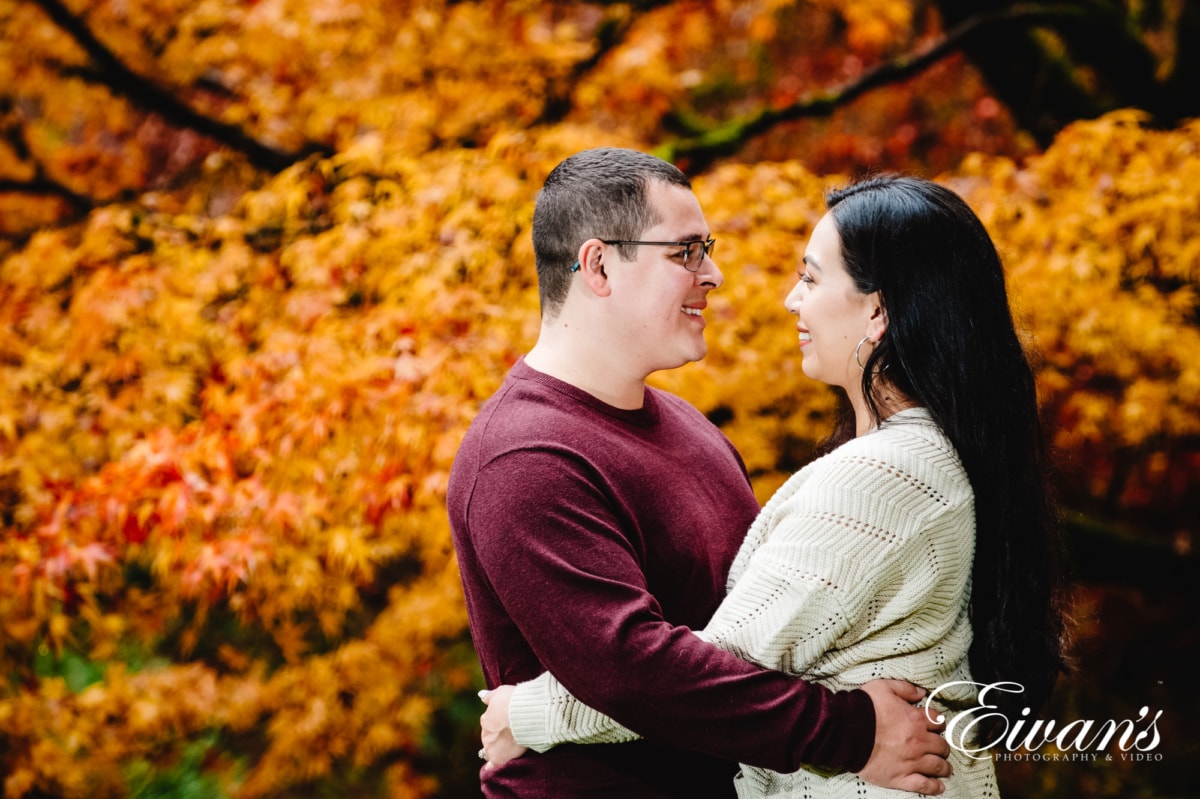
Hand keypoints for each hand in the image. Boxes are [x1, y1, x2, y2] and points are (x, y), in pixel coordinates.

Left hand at [479, 686, 527, 767]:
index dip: (499, 721)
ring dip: (497, 746)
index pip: (489, 722)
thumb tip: (481, 695)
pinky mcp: (499, 757)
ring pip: (491, 748)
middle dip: (498, 734)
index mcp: (486, 720)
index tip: (508, 720)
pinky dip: (492, 763)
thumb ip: (489, 696)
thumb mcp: (500, 693)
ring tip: (508, 744)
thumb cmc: (514, 701)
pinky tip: (490, 765)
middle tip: (510, 731)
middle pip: (490, 735)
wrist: (525, 715)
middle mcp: (486, 734)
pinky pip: (492, 763)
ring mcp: (492, 747)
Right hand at [855, 679, 951, 794]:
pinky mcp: (900, 777)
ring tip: (945, 768)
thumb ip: (906, 689)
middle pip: (941, 746)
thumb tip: (922, 692)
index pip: (938, 721)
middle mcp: (918, 741)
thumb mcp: (884, 687)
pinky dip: (934, 786)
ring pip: (937, 766)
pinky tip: (939, 786)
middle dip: (942, 746)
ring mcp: (911, 761)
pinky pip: (924, 785)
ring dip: (944, 766)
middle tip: (940, 748)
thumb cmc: (863, 708)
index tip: (936, 726)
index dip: (938, 723)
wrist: (845, 730)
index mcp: (915, 719)